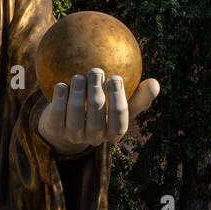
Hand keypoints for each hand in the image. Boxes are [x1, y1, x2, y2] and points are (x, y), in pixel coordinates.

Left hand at [37, 68, 159, 155]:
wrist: (68, 120)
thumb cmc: (103, 108)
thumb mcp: (123, 103)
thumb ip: (140, 96)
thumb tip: (155, 84)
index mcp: (113, 134)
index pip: (118, 122)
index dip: (117, 100)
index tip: (116, 77)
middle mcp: (94, 138)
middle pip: (95, 118)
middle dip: (96, 93)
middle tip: (96, 71)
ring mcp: (73, 135)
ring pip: (75, 116)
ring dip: (77, 93)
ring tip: (79, 76)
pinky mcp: (55, 129)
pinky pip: (57, 113)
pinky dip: (60, 98)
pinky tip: (62, 84)